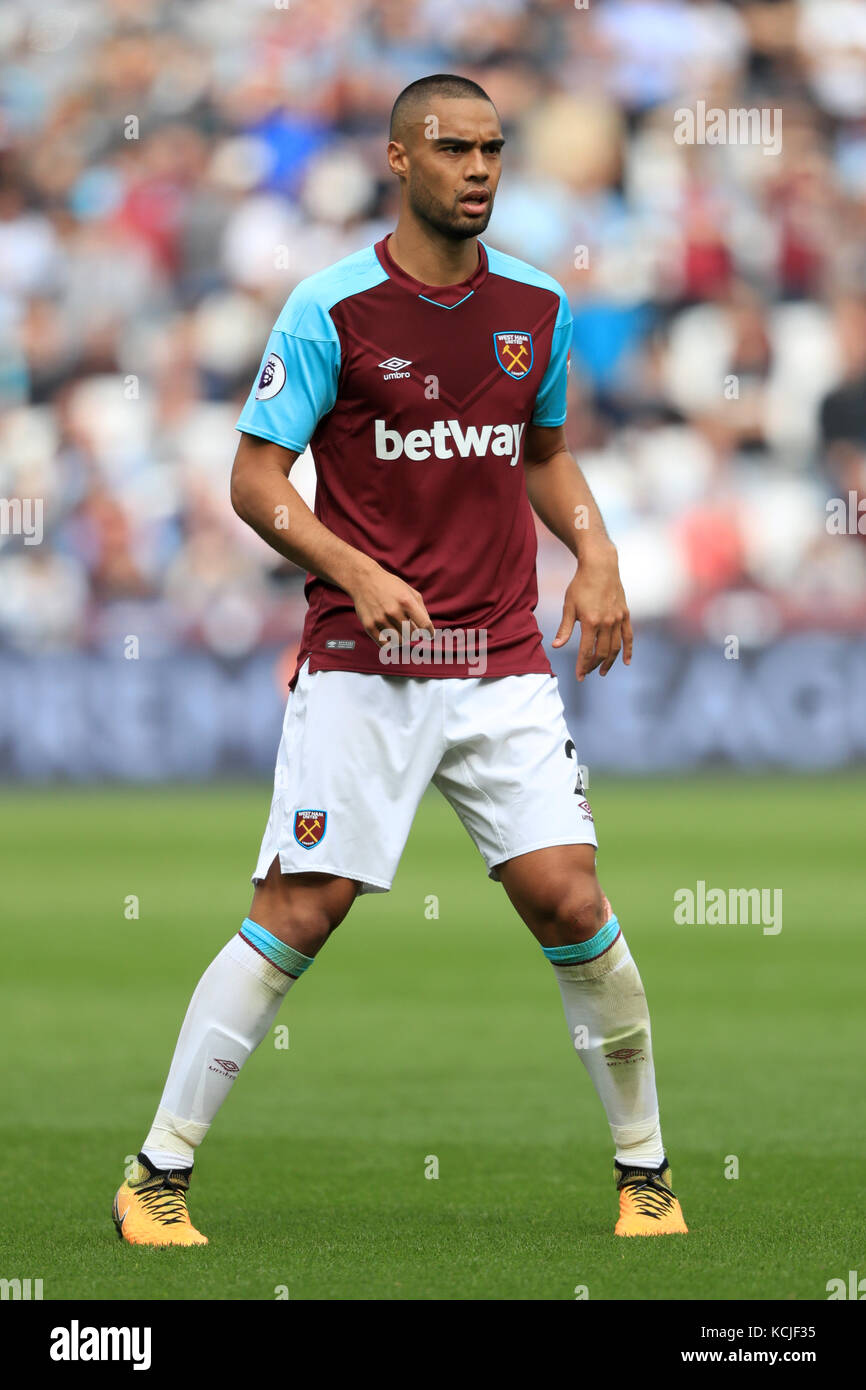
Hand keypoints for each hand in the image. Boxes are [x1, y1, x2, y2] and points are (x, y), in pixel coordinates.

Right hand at [350, 559, 433, 647]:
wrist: (363, 580)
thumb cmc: (390, 586)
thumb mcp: (410, 591)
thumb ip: (422, 610)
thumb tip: (429, 630)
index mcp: (406, 601)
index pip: (424, 625)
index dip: (429, 632)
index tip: (429, 635)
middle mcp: (393, 611)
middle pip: (412, 635)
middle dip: (414, 634)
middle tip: (410, 629)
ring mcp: (380, 619)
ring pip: (399, 641)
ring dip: (403, 639)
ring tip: (401, 631)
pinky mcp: (369, 626)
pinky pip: (384, 644)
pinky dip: (390, 643)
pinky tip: (391, 636)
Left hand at [552, 548, 632, 680]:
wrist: (600, 567)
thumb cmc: (581, 585)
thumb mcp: (569, 606)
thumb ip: (564, 628)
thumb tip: (556, 646)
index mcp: (591, 622)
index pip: (587, 651)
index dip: (583, 666)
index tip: (579, 677)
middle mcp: (607, 623)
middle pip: (602, 652)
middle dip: (594, 666)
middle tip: (588, 673)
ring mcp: (618, 619)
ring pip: (616, 647)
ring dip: (609, 662)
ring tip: (603, 672)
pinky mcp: (626, 615)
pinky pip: (628, 637)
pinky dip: (628, 651)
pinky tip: (626, 662)